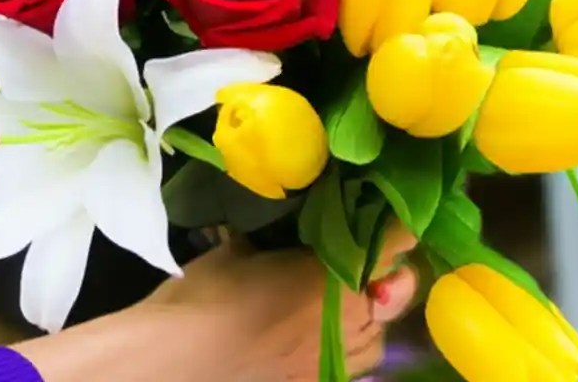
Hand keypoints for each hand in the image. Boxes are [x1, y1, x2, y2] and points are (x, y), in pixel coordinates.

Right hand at [141, 228, 418, 380]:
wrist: (181, 358)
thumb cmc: (209, 294)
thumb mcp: (241, 249)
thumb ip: (277, 239)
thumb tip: (285, 228)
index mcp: (335, 277)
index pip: (391, 244)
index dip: (395, 227)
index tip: (389, 211)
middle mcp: (349, 320)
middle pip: (396, 292)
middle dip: (386, 271)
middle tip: (364, 253)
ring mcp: (336, 360)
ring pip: (378, 336)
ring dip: (371, 314)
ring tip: (347, 300)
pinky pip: (352, 365)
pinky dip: (348, 347)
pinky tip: (323, 337)